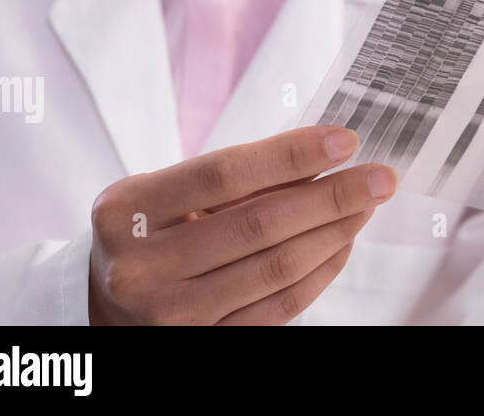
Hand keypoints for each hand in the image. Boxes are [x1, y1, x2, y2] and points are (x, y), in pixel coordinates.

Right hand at [88, 126, 395, 324]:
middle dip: (332, 196)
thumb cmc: (148, 229)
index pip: (223, 174)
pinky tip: (343, 242)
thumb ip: (236, 176)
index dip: (291, 155)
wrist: (104, 302)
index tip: (344, 141)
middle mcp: (143, 267)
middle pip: (258, 225)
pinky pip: (279, 307)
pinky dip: (321, 271)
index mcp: (128, 212)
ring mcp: (171, 314)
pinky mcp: (201, 342)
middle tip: (379, 177)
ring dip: (335, 232)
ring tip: (367, 204)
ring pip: (276, 269)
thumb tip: (325, 156)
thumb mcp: (166, 190)